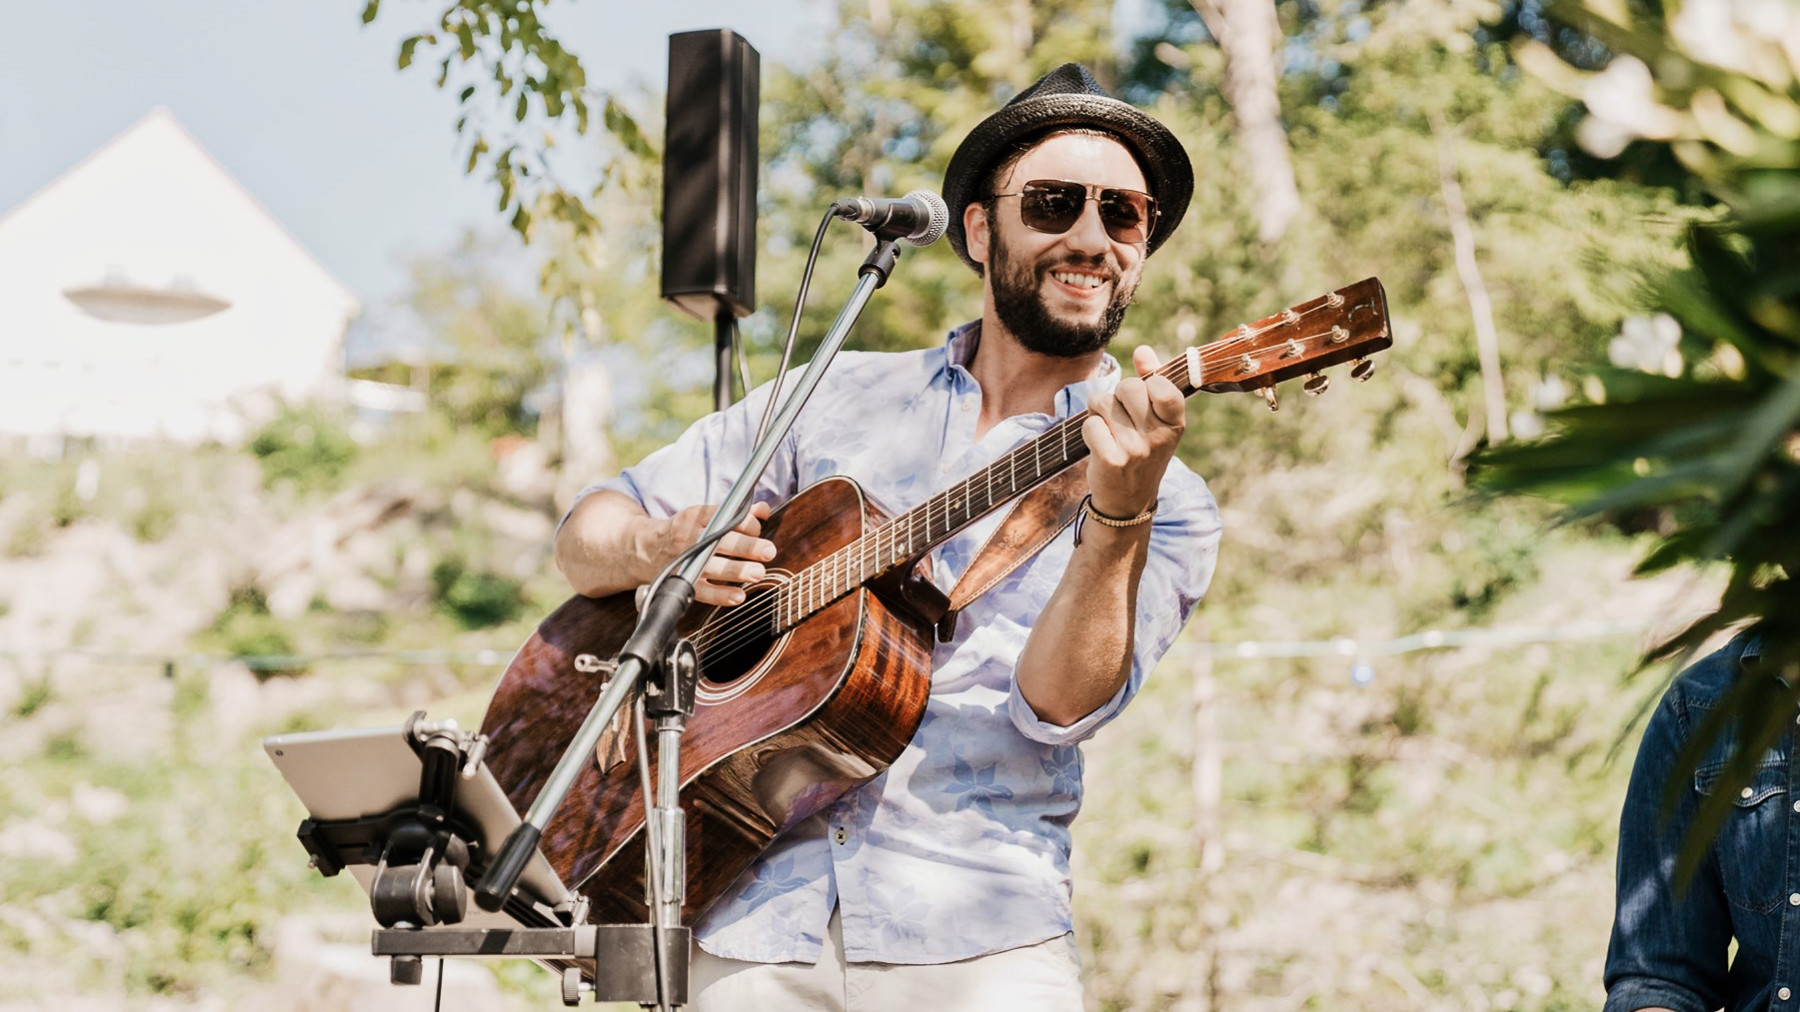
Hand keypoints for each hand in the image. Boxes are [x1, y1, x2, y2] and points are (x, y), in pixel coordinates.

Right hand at [660, 500, 776, 606]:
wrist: (644, 549)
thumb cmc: (684, 531)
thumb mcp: (704, 516)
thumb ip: (735, 513)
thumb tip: (763, 509)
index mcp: (695, 517)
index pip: (723, 516)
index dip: (746, 522)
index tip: (758, 530)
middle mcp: (688, 537)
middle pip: (720, 541)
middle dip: (746, 546)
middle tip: (769, 550)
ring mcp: (684, 561)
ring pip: (711, 566)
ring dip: (737, 570)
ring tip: (758, 572)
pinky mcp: (681, 582)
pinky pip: (702, 591)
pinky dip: (720, 595)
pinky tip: (738, 596)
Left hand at [1080, 346, 1183, 518]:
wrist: (1127, 502)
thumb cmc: (1142, 452)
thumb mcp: (1157, 421)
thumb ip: (1153, 381)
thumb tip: (1142, 350)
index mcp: (1175, 424)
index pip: (1161, 384)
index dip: (1146, 384)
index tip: (1144, 399)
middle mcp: (1158, 437)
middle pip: (1128, 387)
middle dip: (1118, 396)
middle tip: (1122, 417)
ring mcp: (1135, 450)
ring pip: (1103, 402)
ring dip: (1099, 412)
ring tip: (1110, 430)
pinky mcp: (1111, 460)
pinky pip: (1090, 423)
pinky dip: (1089, 430)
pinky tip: (1099, 444)